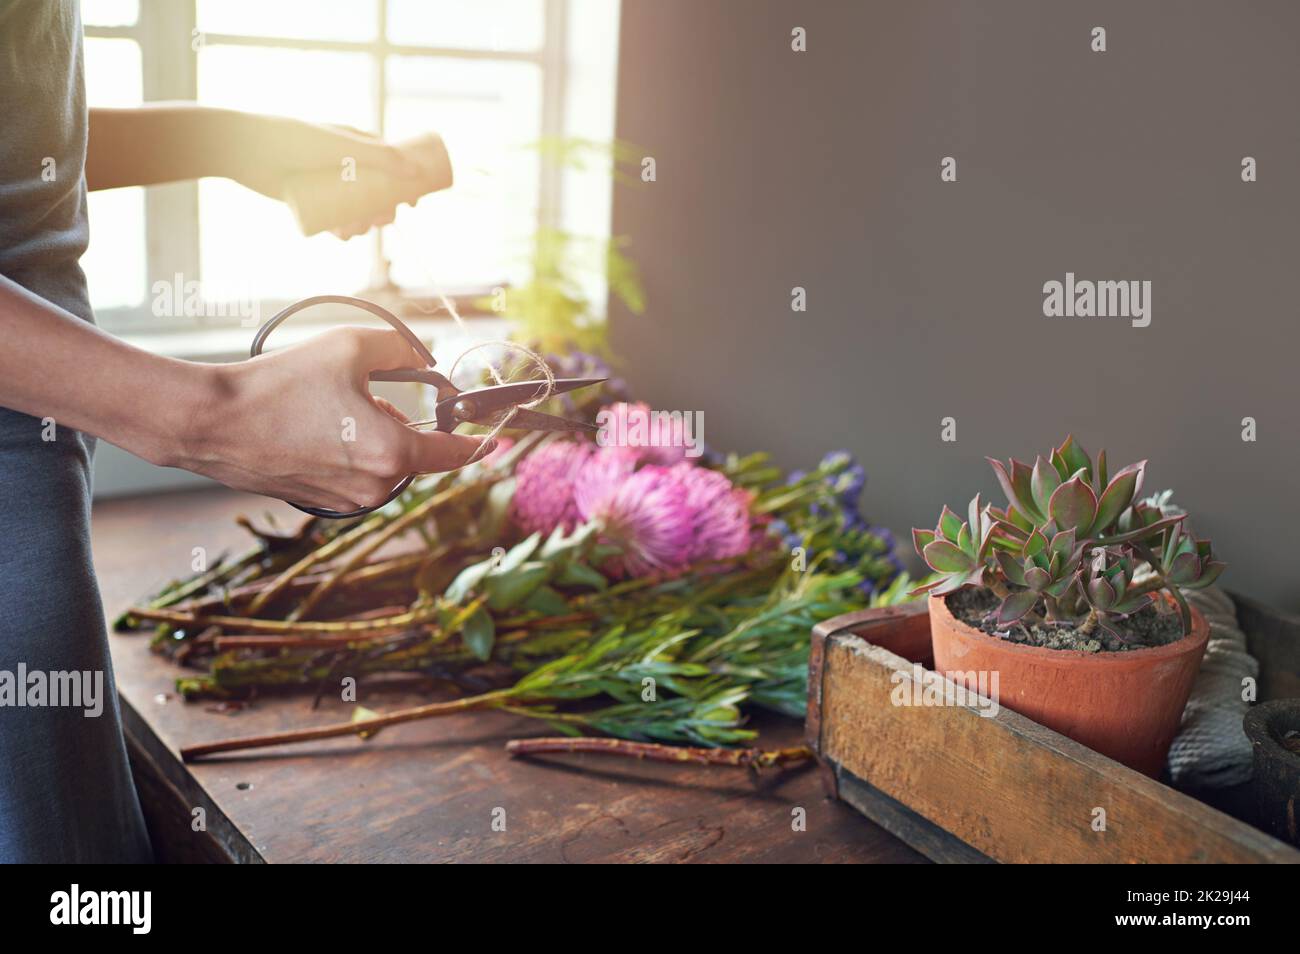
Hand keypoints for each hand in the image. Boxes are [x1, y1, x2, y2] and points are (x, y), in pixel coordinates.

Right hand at [177, 326, 488, 512]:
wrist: (211, 423)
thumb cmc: (279, 384)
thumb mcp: (350, 347)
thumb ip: (402, 347)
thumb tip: (425, 356)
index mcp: (392, 453)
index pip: (454, 453)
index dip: (478, 442)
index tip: (495, 439)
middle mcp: (375, 487)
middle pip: (416, 456)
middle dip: (405, 424)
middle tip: (368, 392)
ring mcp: (347, 501)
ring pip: (384, 464)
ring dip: (375, 436)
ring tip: (329, 408)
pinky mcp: (322, 503)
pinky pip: (355, 475)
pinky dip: (349, 451)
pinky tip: (313, 428)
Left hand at [229, 114, 428, 237]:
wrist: (246, 150)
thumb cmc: (296, 140)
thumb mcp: (344, 147)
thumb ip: (383, 158)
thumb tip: (418, 173)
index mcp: (356, 144)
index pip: (392, 165)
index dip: (406, 185)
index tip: (413, 204)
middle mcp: (345, 163)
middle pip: (377, 192)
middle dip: (382, 211)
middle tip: (379, 221)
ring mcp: (328, 183)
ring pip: (356, 208)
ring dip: (361, 224)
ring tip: (352, 231)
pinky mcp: (311, 199)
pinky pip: (334, 218)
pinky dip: (340, 229)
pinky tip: (339, 235)